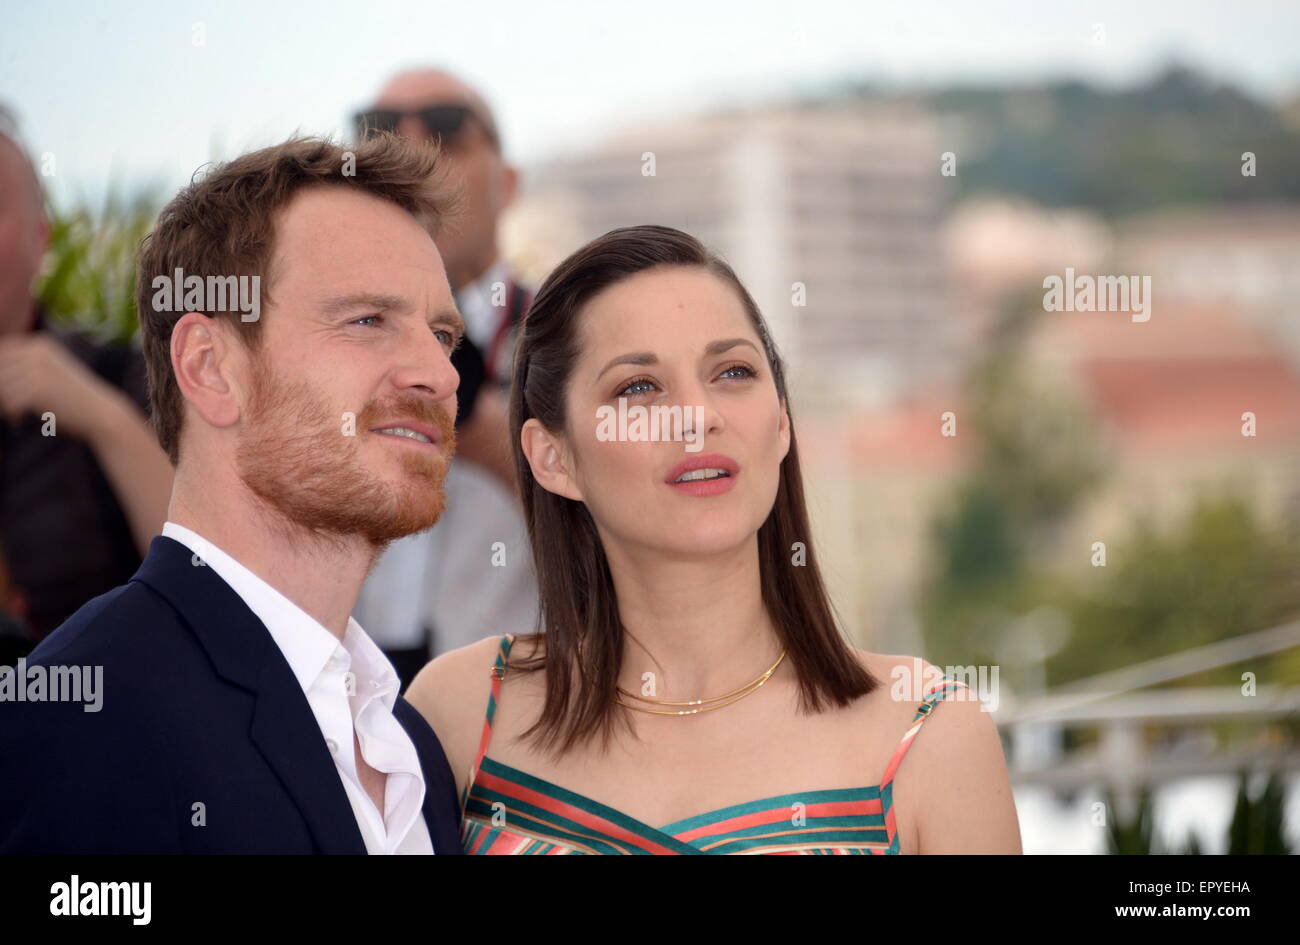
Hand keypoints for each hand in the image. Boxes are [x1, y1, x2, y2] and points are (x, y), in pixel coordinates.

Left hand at [0, 332, 117, 439]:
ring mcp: (38, 370)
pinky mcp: (38, 390)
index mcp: (40, 345)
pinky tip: (21, 419)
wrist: (99, 412)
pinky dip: (12, 414)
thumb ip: (23, 365)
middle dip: (2, 390)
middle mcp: (37, 353)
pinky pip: (8, 402)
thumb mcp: (50, 371)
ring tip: (17, 412)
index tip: (13, 389)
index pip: (1, 352)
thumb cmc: (72, 396)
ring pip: (1, 387)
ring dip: (5, 403)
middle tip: (14, 405)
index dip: (2, 373)